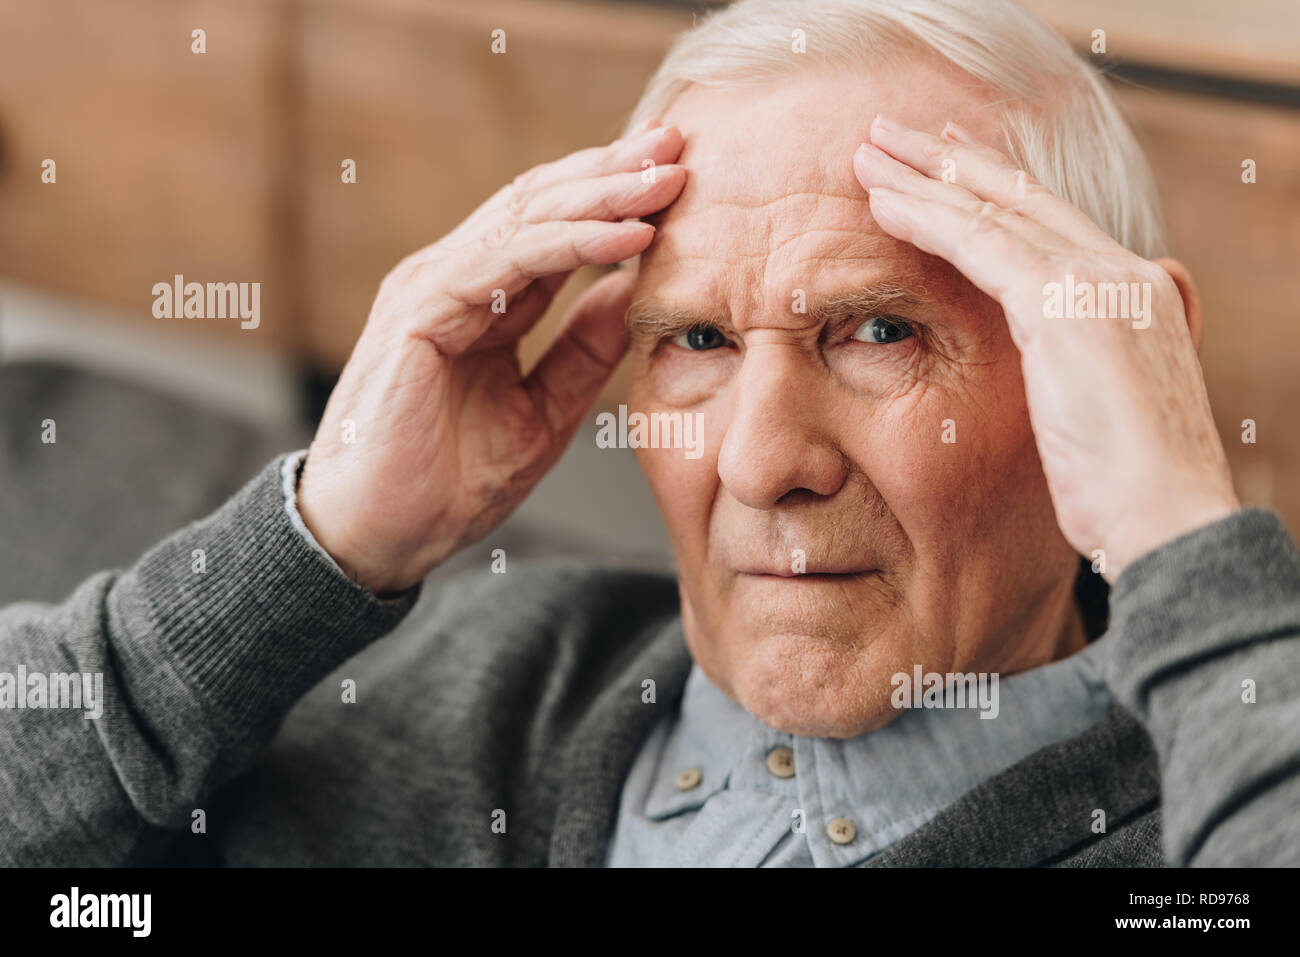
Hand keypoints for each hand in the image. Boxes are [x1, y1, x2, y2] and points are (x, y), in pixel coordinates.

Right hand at [298, 121, 686, 593]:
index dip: (614, 198)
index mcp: (482, 299)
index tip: (679, 178)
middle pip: (542, 203)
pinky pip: (508, 261)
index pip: (554, 226)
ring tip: (666, 180)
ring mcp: (433, 288)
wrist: (381, 538)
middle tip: (678, 145)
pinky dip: (572, 243)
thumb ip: (584, 349)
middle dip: (614, 171)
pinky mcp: (421, 312)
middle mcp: (456, 279)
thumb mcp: (545, 410)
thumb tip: (633, 291)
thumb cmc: (449, 483)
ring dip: (603, 194)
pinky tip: (627, 237)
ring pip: (527, 218)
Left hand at [853, 114, 1238, 581]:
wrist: (1166, 523)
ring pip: (992, 209)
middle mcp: (1124, 273)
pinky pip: (980, 244)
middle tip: (889, 135)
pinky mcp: (1066, 305)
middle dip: (948, 161)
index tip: (942, 165)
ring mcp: (1100, 282)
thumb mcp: (1107, 416)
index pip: (1050, 221)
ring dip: (922, 179)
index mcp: (1136, 294)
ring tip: (865, 154)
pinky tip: (881, 205)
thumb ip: (1083, 371)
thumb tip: (1057, 370)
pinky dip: (927, 219)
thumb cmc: (1129, 494)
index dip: (990, 187)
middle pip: (1019, 197)